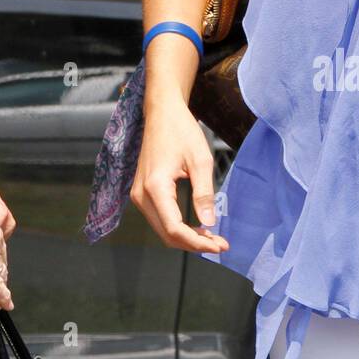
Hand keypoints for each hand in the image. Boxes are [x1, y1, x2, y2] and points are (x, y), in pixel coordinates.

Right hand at [130, 94, 228, 253]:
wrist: (162, 112)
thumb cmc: (181, 130)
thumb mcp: (200, 160)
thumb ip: (204, 194)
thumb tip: (209, 223)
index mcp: (155, 186)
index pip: (174, 229)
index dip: (198, 243)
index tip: (220, 246)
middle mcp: (141, 194)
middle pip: (166, 234)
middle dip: (193, 244)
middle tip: (220, 244)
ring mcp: (138, 194)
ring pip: (162, 229)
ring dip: (186, 238)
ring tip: (211, 237)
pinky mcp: (141, 192)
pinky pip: (159, 218)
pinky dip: (177, 227)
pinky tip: (196, 227)